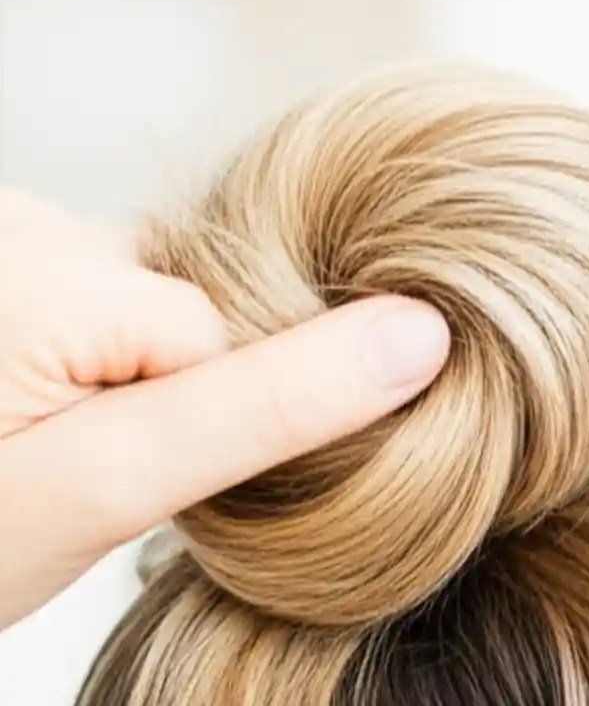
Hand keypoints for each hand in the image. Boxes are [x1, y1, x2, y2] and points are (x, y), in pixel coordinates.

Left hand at [0, 189, 448, 627]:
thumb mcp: (100, 492)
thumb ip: (260, 411)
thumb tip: (417, 336)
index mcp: (60, 269)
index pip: (239, 334)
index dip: (230, 422)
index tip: (163, 488)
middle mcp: (36, 225)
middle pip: (203, 310)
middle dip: (179, 401)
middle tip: (92, 479)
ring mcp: (15, 240)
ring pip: (159, 312)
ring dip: (142, 387)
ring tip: (55, 452)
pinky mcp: (11, 264)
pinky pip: (110, 305)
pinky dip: (107, 368)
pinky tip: (46, 416)